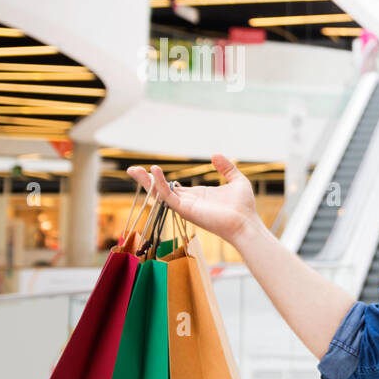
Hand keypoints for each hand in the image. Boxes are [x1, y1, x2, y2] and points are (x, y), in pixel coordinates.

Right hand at [126, 154, 258, 244]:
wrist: (246, 223)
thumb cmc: (243, 207)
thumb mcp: (236, 181)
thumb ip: (226, 168)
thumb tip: (215, 155)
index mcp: (197, 196)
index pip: (174, 187)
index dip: (161, 179)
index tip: (151, 169)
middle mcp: (188, 202)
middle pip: (161, 190)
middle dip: (146, 181)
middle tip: (132, 170)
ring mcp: (185, 206)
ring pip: (159, 193)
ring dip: (146, 182)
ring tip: (133, 170)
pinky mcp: (185, 209)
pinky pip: (168, 196)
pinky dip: (159, 184)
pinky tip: (153, 172)